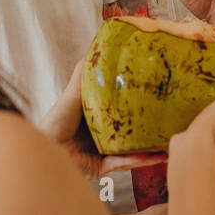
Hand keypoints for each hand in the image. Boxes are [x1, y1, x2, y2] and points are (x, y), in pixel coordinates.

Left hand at [39, 59, 161, 180]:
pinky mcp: (101, 168)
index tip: (157, 97)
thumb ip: (84, 75)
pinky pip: (124, 164)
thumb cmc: (54, 121)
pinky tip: (157, 155)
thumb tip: (98, 46)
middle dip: (150, 130)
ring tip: (170, 143)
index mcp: (95, 118)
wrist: (43, 148)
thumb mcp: (73, 94)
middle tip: (171, 121)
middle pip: (130, 132)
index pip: (121, 111)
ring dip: (151, 148)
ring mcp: (102, 152)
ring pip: (133, 151)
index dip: (138, 106)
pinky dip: (140, 160)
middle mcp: (100, 135)